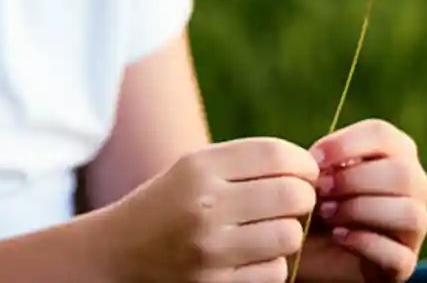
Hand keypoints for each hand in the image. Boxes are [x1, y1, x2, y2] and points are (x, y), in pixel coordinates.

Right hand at [100, 137, 319, 282]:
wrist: (116, 254)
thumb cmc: (167, 204)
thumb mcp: (194, 169)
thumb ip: (247, 164)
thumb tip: (310, 169)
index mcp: (199, 167)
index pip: (276, 155)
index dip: (303, 163)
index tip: (305, 172)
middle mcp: (205, 205)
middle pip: (292, 195)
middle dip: (303, 198)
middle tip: (293, 202)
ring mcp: (210, 249)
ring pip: (289, 236)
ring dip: (287, 233)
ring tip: (268, 230)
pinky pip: (275, 271)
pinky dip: (271, 264)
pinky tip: (250, 256)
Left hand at [296, 120, 426, 281]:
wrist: (311, 247)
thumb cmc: (317, 199)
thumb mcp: (316, 175)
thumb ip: (323, 163)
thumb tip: (319, 164)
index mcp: (395, 152)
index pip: (383, 134)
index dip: (346, 143)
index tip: (313, 158)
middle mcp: (415, 185)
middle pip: (402, 173)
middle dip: (354, 180)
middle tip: (320, 190)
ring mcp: (414, 226)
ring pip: (409, 213)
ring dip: (361, 210)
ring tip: (326, 213)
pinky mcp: (405, 262)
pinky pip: (397, 253)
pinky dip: (365, 243)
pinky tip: (338, 236)